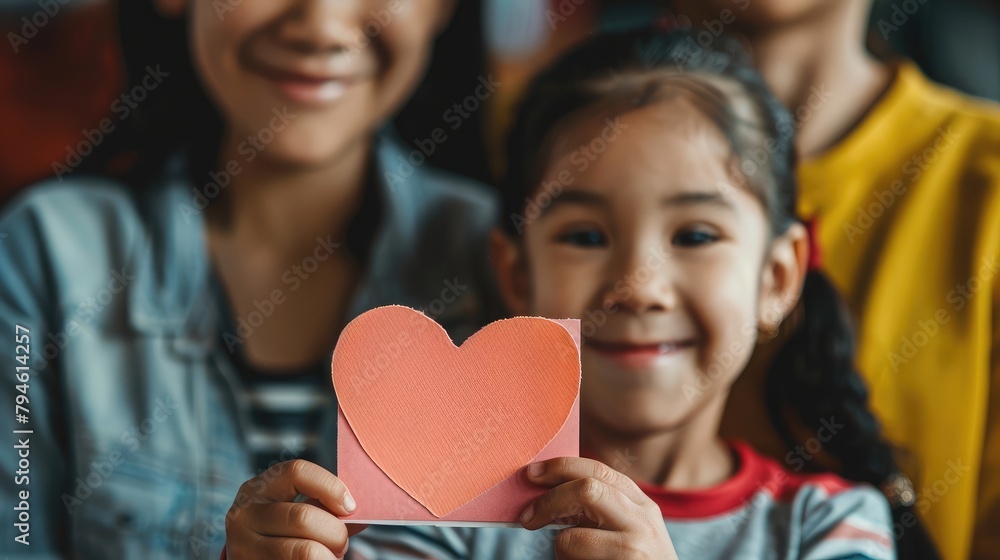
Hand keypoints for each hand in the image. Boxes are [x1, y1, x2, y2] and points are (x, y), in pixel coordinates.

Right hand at [224, 459, 366, 558]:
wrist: (251, 558)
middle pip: (303, 517)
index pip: (297, 472)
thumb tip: (363, 515)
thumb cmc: (281, 532)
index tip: (350, 506)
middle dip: (335, 533)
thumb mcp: (294, 511)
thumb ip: (324, 508)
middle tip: (342, 544)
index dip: (330, 487)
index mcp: (260, 488)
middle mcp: (245, 514)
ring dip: (327, 557)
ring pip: (302, 551)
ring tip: (331, 557)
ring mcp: (243, 545)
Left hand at [520, 457, 677, 559]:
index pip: (597, 469)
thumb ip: (598, 506)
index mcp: (639, 502)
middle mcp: (641, 520)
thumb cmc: (635, 559)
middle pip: (586, 490)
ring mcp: (635, 548)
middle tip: (526, 516)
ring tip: (569, 557)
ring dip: (560, 547)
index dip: (560, 467)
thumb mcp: (626, 526)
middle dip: (549, 500)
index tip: (533, 473)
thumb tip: (545, 491)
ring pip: (572, 538)